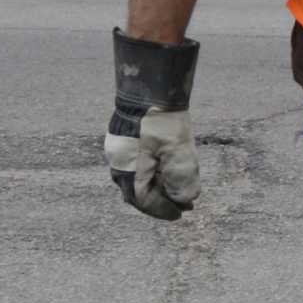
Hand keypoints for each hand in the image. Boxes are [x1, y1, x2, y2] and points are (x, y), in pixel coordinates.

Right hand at [105, 28, 200, 220]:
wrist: (149, 89)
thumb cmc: (164, 122)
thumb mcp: (181, 154)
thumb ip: (183, 182)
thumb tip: (185, 200)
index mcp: (129, 174)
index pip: (146, 202)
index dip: (165, 210)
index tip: (182, 212)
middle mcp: (118, 166)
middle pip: (137, 194)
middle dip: (159, 202)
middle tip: (179, 206)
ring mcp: (117, 152)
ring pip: (133, 180)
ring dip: (154, 188)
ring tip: (173, 190)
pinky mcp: (120, 141)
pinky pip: (133, 166)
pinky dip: (148, 173)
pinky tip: (162, 170)